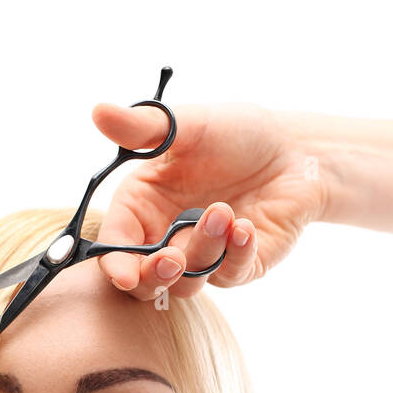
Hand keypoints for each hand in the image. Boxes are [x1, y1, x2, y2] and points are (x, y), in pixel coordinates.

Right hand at [93, 100, 327, 299]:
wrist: (295, 149)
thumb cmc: (235, 134)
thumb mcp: (187, 126)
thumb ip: (141, 128)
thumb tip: (98, 111)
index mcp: (143, 208)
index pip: (116, 246)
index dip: (115, 264)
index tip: (122, 272)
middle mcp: (167, 238)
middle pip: (145, 282)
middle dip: (153, 278)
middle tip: (170, 259)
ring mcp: (204, 257)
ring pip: (190, 280)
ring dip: (204, 250)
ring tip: (223, 211)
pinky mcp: (239, 266)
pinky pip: (231, 275)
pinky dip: (236, 254)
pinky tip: (245, 227)